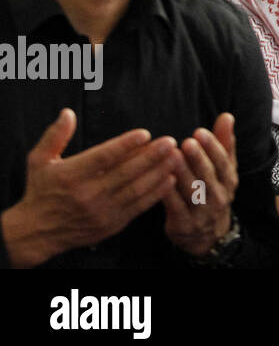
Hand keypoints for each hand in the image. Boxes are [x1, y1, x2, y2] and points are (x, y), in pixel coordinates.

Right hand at [0, 109, 179, 267]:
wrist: (36, 233)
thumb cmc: (40, 191)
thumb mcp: (38, 161)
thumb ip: (55, 136)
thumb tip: (68, 112)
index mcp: (70, 176)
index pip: (103, 158)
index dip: (125, 145)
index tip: (145, 133)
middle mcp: (87, 195)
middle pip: (125, 172)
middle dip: (151, 156)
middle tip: (171, 141)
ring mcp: (100, 212)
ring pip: (136, 189)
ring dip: (159, 172)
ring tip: (176, 156)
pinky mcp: (110, 225)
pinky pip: (138, 207)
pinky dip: (156, 193)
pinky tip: (170, 179)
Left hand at [161, 113, 238, 256]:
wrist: (208, 235)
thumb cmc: (213, 192)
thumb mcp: (223, 170)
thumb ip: (224, 143)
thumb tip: (226, 116)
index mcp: (229, 180)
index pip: (223, 162)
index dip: (213, 147)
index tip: (200, 131)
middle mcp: (218, 196)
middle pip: (208, 175)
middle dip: (198, 158)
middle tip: (187, 142)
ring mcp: (202, 212)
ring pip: (192, 191)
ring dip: (183, 174)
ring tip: (172, 157)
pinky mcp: (184, 225)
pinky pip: (175, 208)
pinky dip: (169, 195)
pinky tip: (161, 181)